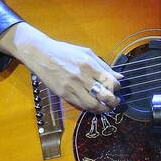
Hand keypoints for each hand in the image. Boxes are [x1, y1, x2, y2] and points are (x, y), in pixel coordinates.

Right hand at [0, 21, 121, 110]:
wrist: (41, 54)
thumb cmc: (64, 52)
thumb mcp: (86, 53)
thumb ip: (103, 66)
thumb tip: (119, 77)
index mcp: (89, 65)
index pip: (110, 81)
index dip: (116, 87)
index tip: (116, 88)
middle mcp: (81, 77)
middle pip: (104, 96)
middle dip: (113, 102)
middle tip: (115, 102)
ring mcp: (72, 87)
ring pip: (93, 105)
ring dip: (103, 109)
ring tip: (106, 107)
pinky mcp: (64, 94)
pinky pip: (81, 105)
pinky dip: (90, 108)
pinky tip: (94, 106)